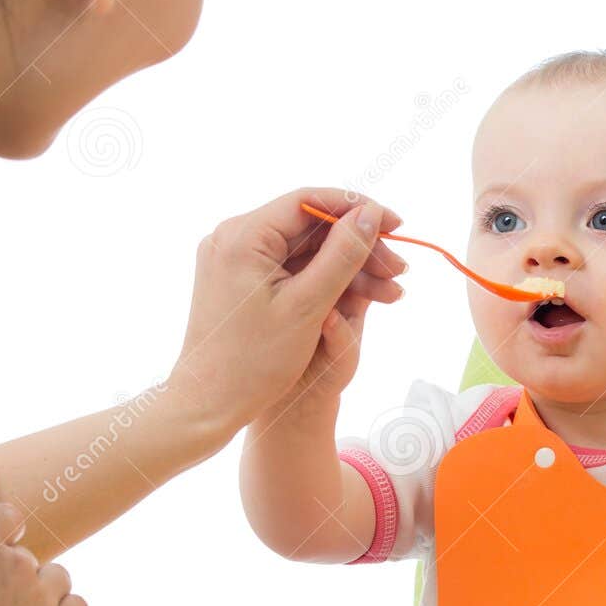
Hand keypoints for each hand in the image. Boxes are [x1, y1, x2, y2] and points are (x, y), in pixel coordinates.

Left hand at [168, 188, 406, 439]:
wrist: (207, 404)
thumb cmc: (253, 361)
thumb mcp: (308, 306)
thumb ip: (342, 255)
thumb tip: (369, 214)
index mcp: (242, 236)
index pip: (310, 201)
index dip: (357, 209)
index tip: (395, 225)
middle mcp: (232, 237)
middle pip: (309, 226)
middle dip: (358, 246)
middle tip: (399, 269)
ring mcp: (233, 258)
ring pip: (304, 248)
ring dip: (347, 265)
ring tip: (390, 292)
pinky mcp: (238, 279)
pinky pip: (290, 267)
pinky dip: (324, 278)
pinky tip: (359, 295)